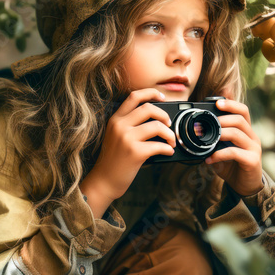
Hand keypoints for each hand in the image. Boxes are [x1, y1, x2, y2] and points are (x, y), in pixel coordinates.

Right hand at [81, 88, 175, 208]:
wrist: (104, 181)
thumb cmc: (113, 160)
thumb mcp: (115, 137)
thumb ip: (129, 125)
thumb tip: (158, 120)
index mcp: (115, 119)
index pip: (134, 97)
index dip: (151, 93)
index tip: (163, 97)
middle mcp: (119, 126)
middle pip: (149, 108)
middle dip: (164, 115)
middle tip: (169, 124)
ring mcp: (127, 138)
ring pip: (158, 126)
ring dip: (170, 134)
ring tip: (171, 142)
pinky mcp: (135, 152)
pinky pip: (159, 145)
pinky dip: (168, 149)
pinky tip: (168, 152)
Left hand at [204, 92, 263, 196]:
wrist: (246, 187)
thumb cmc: (233, 166)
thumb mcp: (223, 150)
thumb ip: (216, 140)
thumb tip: (198, 131)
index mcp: (247, 132)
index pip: (243, 111)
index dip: (231, 104)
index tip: (217, 102)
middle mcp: (252, 137)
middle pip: (240, 119)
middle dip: (222, 119)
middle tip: (205, 125)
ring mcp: (254, 148)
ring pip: (237, 133)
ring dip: (219, 134)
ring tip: (206, 139)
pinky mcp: (252, 161)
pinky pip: (234, 152)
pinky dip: (219, 154)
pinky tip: (209, 159)